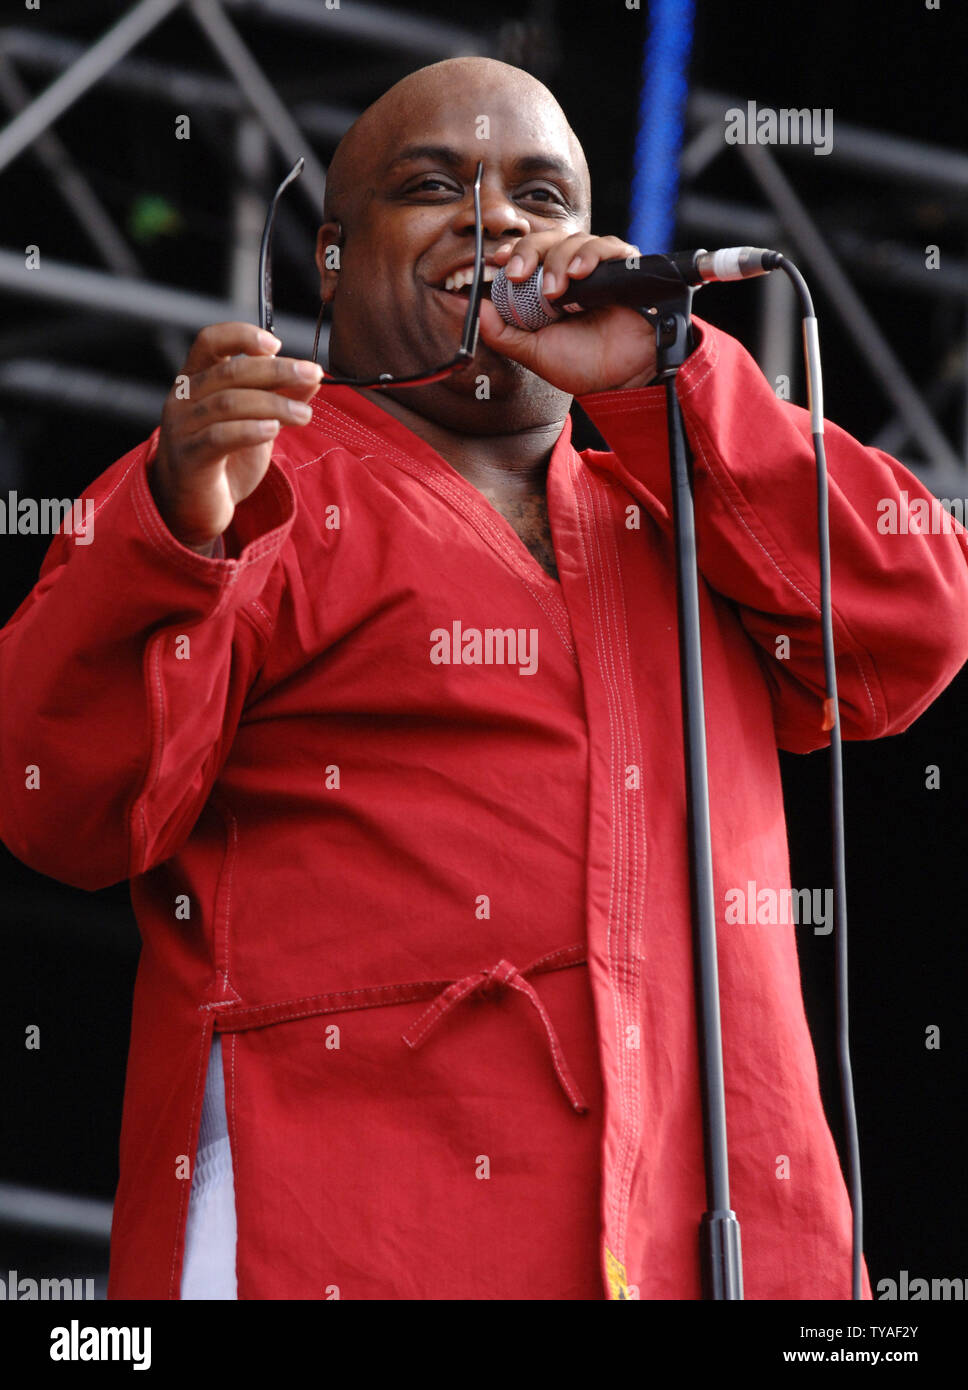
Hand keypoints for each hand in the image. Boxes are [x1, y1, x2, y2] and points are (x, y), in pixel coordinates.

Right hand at [150, 322, 322, 550]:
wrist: (195, 507)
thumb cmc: (225, 459)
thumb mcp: (257, 422)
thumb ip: (280, 397)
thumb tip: (312, 376)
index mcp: (195, 379)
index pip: (211, 341)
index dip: (242, 335)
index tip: (277, 344)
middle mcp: (183, 397)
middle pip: (230, 371)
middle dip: (276, 371)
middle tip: (312, 374)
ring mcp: (182, 427)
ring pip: (229, 403)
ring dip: (273, 405)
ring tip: (304, 416)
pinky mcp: (188, 458)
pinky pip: (219, 437)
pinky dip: (249, 430)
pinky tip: (273, 430)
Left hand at [477, 232, 657, 394]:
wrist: (620, 381)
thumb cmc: (582, 366)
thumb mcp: (532, 352)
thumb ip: (501, 333)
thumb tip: (477, 307)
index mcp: (550, 288)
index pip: (530, 254)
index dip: (513, 252)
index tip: (498, 262)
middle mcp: (574, 273)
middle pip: (549, 239)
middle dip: (529, 252)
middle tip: (518, 274)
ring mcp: (599, 268)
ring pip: (575, 240)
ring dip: (559, 260)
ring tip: (555, 291)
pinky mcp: (625, 267)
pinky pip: (608, 246)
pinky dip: (591, 255)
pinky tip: (580, 274)